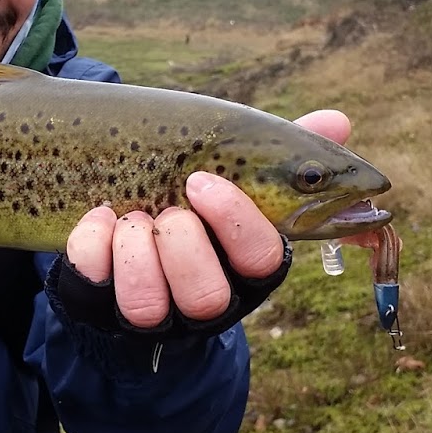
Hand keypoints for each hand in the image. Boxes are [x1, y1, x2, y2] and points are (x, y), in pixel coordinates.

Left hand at [54, 110, 352, 334]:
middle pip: (207, 295)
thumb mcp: (242, 173)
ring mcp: (148, 311)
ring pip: (147, 304)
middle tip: (172, 203)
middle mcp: (203, 301)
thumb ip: (291, 151)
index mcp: (247, 266)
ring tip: (133, 214)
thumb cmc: (198, 199)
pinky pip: (91, 286)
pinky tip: (100, 216)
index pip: (261, 259)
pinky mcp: (95, 306)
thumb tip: (340, 121)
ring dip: (136, 248)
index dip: (236, 220)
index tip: (205, 180)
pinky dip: (92, 244)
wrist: (130, 229)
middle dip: (184, 242)